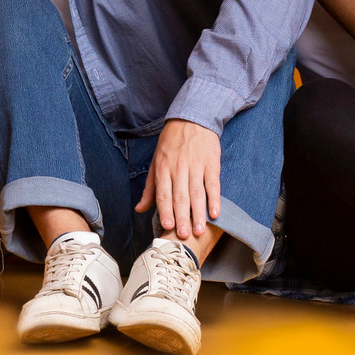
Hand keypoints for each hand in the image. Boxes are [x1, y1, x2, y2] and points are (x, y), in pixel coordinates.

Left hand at [135, 118, 221, 240]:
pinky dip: (214, 199)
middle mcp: (179, 168)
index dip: (166, 210)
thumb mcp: (156, 162)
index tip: (168, 226)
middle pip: (180, 196)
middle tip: (183, 236)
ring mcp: (196, 166)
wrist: (192, 119)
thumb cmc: (171, 143)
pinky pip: (213, 184)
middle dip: (182, 217)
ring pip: (197, 193)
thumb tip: (139, 209)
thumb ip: (150, 188)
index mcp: (163, 169)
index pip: (163, 193)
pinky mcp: (211, 163)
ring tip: (199, 231)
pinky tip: (215, 213)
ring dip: (198, 213)